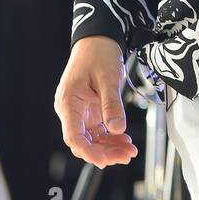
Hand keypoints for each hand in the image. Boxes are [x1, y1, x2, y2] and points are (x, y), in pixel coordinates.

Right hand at [54, 37, 138, 166]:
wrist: (98, 38)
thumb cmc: (99, 53)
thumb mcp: (108, 78)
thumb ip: (112, 104)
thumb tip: (117, 129)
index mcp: (68, 102)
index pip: (73, 136)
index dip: (88, 152)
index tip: (105, 161)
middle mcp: (71, 110)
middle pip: (84, 141)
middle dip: (104, 151)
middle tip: (127, 155)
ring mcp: (80, 111)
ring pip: (92, 139)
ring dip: (110, 146)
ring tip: (130, 150)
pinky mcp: (90, 110)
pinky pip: (99, 130)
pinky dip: (111, 137)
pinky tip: (124, 139)